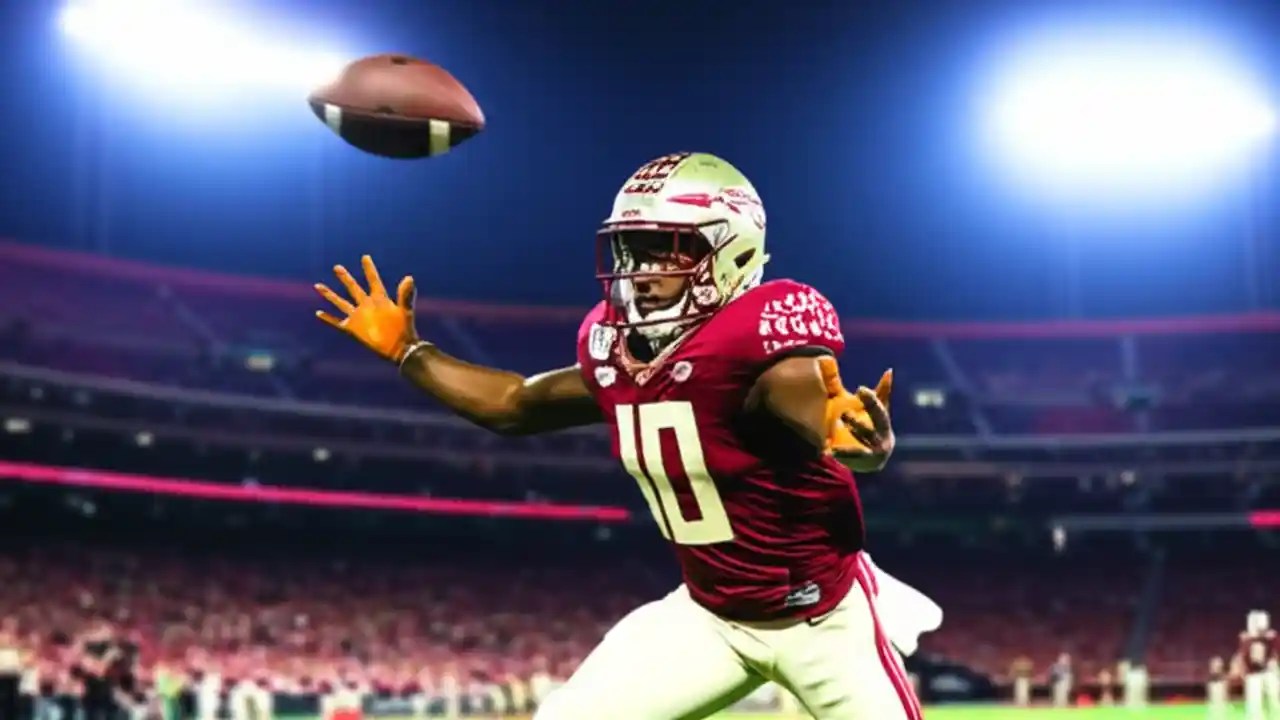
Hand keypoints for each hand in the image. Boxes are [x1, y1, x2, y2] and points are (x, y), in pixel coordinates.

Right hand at [315, 255, 419, 362]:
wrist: (399, 349)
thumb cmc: (404, 330)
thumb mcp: (405, 310)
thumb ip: (405, 295)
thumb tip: (410, 277)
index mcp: (380, 299)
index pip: (373, 280)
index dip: (369, 269)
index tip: (365, 257)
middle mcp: (367, 306)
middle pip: (353, 288)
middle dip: (345, 278)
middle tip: (337, 267)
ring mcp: (359, 317)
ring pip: (341, 303)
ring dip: (330, 295)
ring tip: (318, 285)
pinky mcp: (353, 329)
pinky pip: (337, 322)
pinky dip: (328, 318)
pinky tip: (318, 313)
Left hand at [819, 356, 893, 471]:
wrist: (875, 458)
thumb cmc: (875, 428)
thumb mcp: (879, 411)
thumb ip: (881, 393)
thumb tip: (889, 371)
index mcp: (884, 423)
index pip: (880, 410)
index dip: (872, 400)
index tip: (860, 389)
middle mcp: (882, 438)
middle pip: (871, 429)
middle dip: (860, 420)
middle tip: (844, 412)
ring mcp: (874, 452)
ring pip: (861, 444)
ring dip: (849, 438)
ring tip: (834, 430)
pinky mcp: (863, 463)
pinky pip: (852, 458)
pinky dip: (842, 455)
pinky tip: (828, 451)